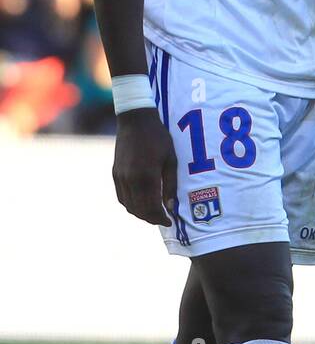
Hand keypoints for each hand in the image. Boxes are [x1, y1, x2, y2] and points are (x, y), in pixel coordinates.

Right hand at [112, 108, 176, 225]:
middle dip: (151, 218)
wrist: (135, 121)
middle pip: (138, 209)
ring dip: (140, 213)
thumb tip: (170, 206)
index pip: (151, 207)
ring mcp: (120, 177)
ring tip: (153, 214)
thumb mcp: (171, 159)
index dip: (160, 218)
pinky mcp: (115, 174)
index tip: (169, 222)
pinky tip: (141, 203)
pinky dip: (130, 204)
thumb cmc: (159, 138)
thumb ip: (170, 184)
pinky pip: (121, 196)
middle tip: (163, 220)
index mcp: (146, 176)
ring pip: (128, 205)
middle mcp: (130, 180)